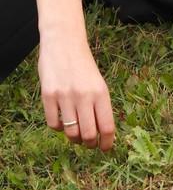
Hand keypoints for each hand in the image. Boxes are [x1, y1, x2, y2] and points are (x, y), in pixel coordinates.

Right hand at [38, 36, 115, 150]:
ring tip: (76, 134)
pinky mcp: (48, 96)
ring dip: (74, 138)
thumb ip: (99, 104)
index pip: (106, 126)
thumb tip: (101, 132)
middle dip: (90, 144)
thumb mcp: (97, 82)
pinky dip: (59, 128)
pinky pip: (54, 125)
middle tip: (89, 143)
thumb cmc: (83, 64)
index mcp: (101, 92)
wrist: (64, 42)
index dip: (106, 142)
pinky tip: (62, 120)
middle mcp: (84, 95)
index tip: (105, 148)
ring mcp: (65, 96)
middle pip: (88, 135)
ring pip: (71, 133)